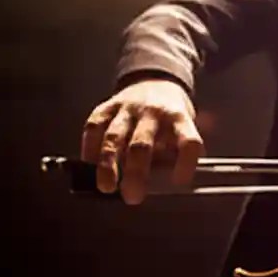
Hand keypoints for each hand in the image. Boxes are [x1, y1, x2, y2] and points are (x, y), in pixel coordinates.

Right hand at [80, 79, 204, 204]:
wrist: (155, 79)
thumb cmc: (170, 116)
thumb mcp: (184, 129)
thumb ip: (176, 153)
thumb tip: (163, 185)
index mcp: (179, 119)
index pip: (188, 141)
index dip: (186, 162)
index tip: (179, 182)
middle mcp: (154, 112)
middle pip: (143, 143)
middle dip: (136, 173)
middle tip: (133, 196)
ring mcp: (128, 108)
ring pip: (114, 137)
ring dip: (108, 165)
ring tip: (107, 187)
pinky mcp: (107, 106)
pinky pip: (94, 127)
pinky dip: (90, 148)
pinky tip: (90, 165)